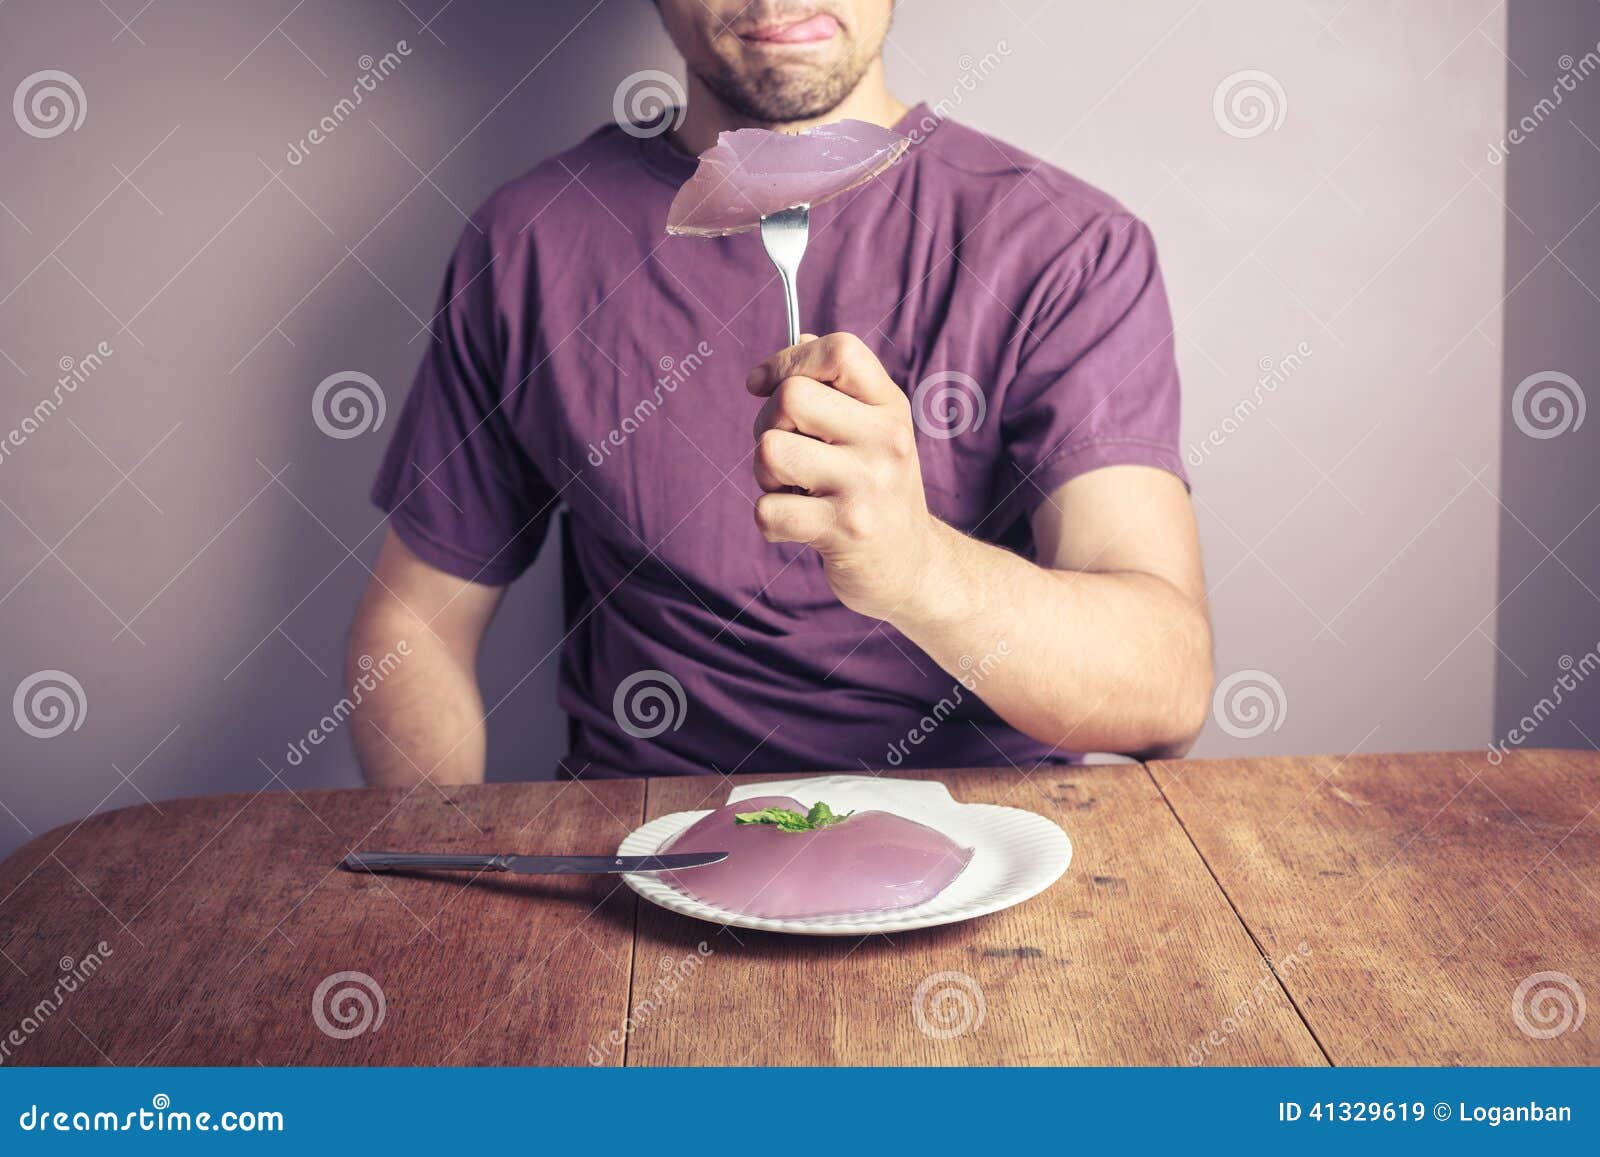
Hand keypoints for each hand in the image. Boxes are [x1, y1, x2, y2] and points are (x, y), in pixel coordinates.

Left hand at [746, 332, 942, 621]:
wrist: (915, 567)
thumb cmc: (881, 491)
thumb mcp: (876, 429)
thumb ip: (841, 385)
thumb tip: (800, 340)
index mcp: (890, 407)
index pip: (838, 350)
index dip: (787, 360)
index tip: (764, 385)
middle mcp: (885, 440)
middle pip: (790, 397)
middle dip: (766, 424)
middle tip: (786, 453)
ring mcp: (866, 485)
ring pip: (770, 450)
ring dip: (765, 474)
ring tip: (794, 490)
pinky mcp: (844, 530)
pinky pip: (767, 510)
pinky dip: (770, 519)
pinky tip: (799, 525)